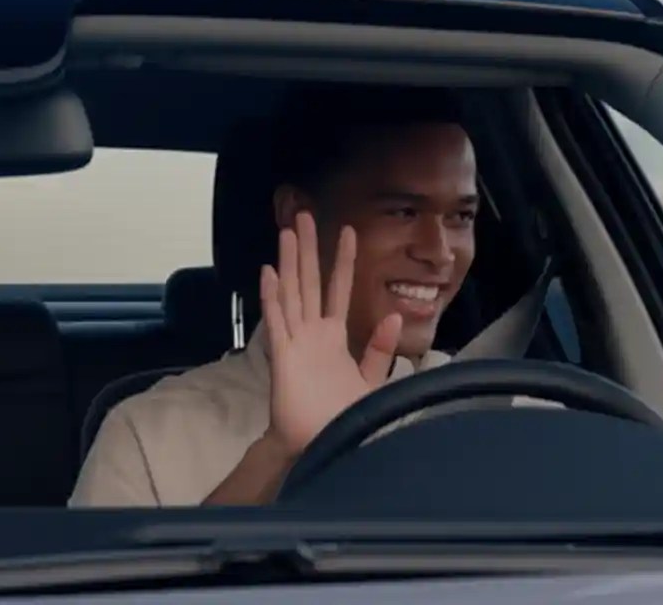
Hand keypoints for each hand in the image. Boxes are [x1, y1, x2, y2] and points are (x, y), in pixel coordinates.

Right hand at [259, 211, 401, 459]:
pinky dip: (273, 298)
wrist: (322, 448)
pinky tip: (270, 272)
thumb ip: (380, 348)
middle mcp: (311, 335)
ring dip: (289, 262)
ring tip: (287, 230)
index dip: (343, 262)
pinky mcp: (284, 358)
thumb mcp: (371, 379)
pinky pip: (277, 322)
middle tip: (304, 215)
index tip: (348, 232)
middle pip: (309, 282)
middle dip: (307, 249)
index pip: (338, 291)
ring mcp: (295, 343)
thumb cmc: (342, 418)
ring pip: (292, 293)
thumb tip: (392, 314)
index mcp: (332, 339)